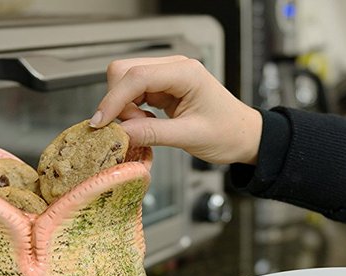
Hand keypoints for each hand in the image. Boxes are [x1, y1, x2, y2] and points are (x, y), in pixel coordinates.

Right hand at [91, 56, 262, 164]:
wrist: (244, 136)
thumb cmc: (228, 133)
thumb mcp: (191, 137)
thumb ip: (154, 134)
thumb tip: (122, 134)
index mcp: (186, 73)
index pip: (136, 76)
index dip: (114, 99)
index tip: (102, 123)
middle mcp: (174, 68)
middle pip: (124, 72)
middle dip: (117, 102)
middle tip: (130, 129)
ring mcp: (167, 76)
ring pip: (125, 82)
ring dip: (124, 107)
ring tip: (142, 128)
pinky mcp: (163, 87)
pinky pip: (134, 93)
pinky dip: (131, 110)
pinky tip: (145, 124)